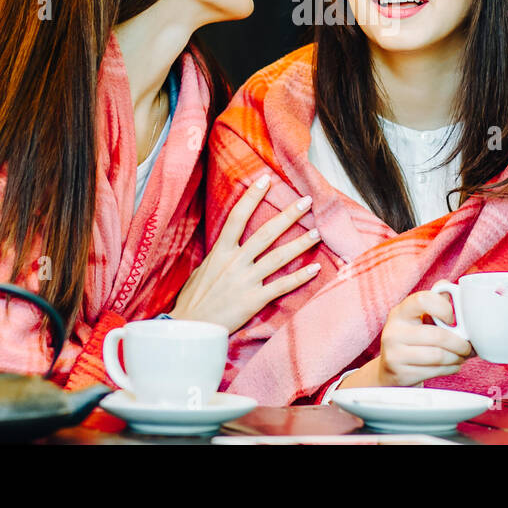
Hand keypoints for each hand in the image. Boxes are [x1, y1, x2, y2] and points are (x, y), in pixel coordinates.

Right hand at [169, 175, 321, 332]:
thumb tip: (228, 244)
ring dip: (300, 243)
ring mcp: (245, 280)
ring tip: (318, 232)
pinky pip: (282, 286)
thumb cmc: (194, 299)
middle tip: (306, 201)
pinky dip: (300, 277)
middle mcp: (234, 262)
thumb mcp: (202, 270)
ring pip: (278, 257)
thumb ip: (218, 255)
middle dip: (288, 215)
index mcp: (220, 251)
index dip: (251, 197)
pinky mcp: (253, 300)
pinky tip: (316, 268)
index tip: (266, 180)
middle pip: (265, 233)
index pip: (237, 217)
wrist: (190, 328)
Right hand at [349, 290, 472, 388]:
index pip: (422, 300)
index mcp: (400, 312)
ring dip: (457, 357)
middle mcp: (394, 332)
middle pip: (437, 335)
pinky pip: (434, 371)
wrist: (390, 369)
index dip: (443, 308)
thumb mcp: (419, 318)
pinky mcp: (401, 374)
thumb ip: (437, 302)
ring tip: (461, 356)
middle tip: (467, 346)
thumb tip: (457, 291)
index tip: (453, 319)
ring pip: (438, 355)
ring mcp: (395, 354)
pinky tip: (453, 365)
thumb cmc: (412, 339)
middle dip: (459, 343)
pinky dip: (450, 369)